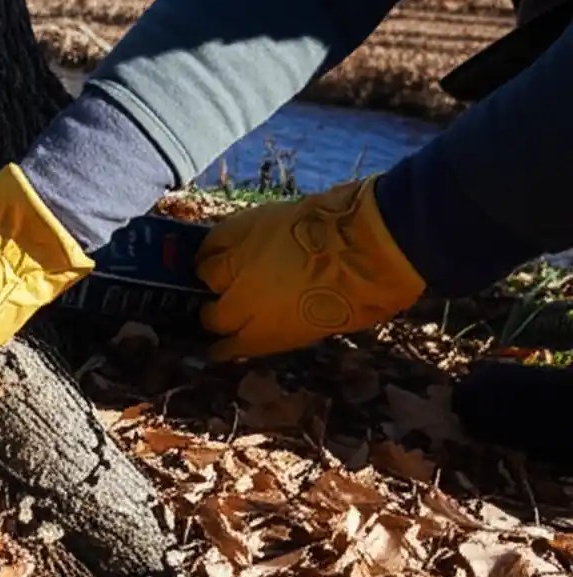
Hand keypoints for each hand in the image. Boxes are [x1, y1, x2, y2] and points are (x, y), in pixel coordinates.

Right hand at [194, 176, 425, 360]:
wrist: (370, 244)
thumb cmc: (360, 294)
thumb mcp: (321, 327)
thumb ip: (287, 329)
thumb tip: (276, 323)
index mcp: (266, 333)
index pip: (229, 346)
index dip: (224, 347)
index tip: (221, 346)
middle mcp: (244, 301)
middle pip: (213, 314)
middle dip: (216, 315)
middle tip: (223, 309)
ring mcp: (240, 262)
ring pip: (206, 273)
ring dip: (211, 278)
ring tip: (218, 276)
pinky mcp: (244, 228)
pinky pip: (214, 240)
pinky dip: (212, 248)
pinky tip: (215, 250)